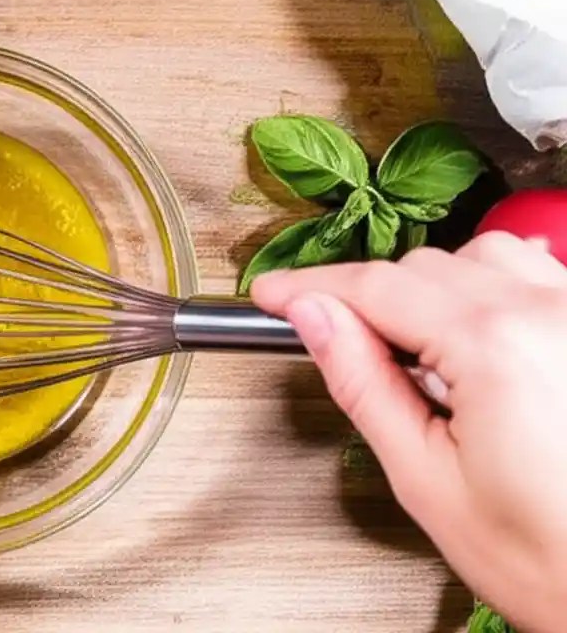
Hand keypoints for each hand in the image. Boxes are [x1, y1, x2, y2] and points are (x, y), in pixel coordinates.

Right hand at [252, 231, 566, 631]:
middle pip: (425, 267)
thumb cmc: (549, 557)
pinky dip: (493, 287)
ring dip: (433, 286)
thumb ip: (363, 384)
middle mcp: (550, 314)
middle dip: (369, 296)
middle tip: (332, 338)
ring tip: (413, 347)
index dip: (312, 288)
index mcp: (497, 347)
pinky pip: (539, 272)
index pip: (377, 288)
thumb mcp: (426, 479)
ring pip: (484, 255)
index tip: (274, 295)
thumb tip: (314, 319)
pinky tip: (475, 333)